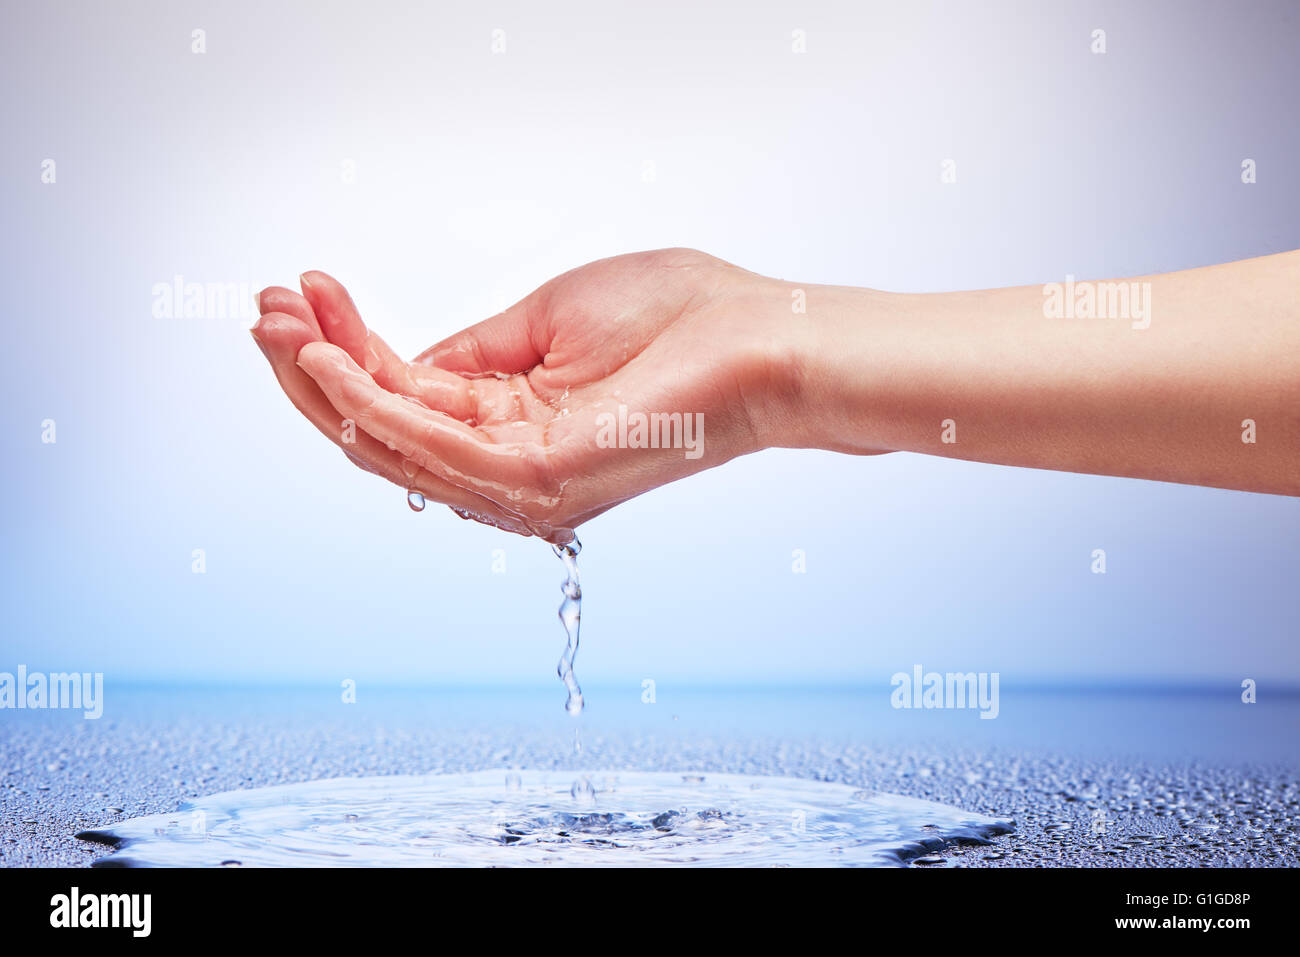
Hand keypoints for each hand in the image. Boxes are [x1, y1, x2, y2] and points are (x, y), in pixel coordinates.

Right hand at [250, 248, 796, 541]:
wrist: (761, 337)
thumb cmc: (677, 319)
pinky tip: (330, 359)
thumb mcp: (546, 319)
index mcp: (513, 424)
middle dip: (315, 369)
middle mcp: (510, 465)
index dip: (346, 346)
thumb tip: (402, 361)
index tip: (302, 289)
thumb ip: (470, 352)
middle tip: (263, 307)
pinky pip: (437, 447)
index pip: (406, 396)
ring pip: (394, 445)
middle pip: (384, 429)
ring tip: (279, 322)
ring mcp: (525, 481)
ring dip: (327, 382)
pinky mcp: (544, 480)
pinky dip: (376, 404)